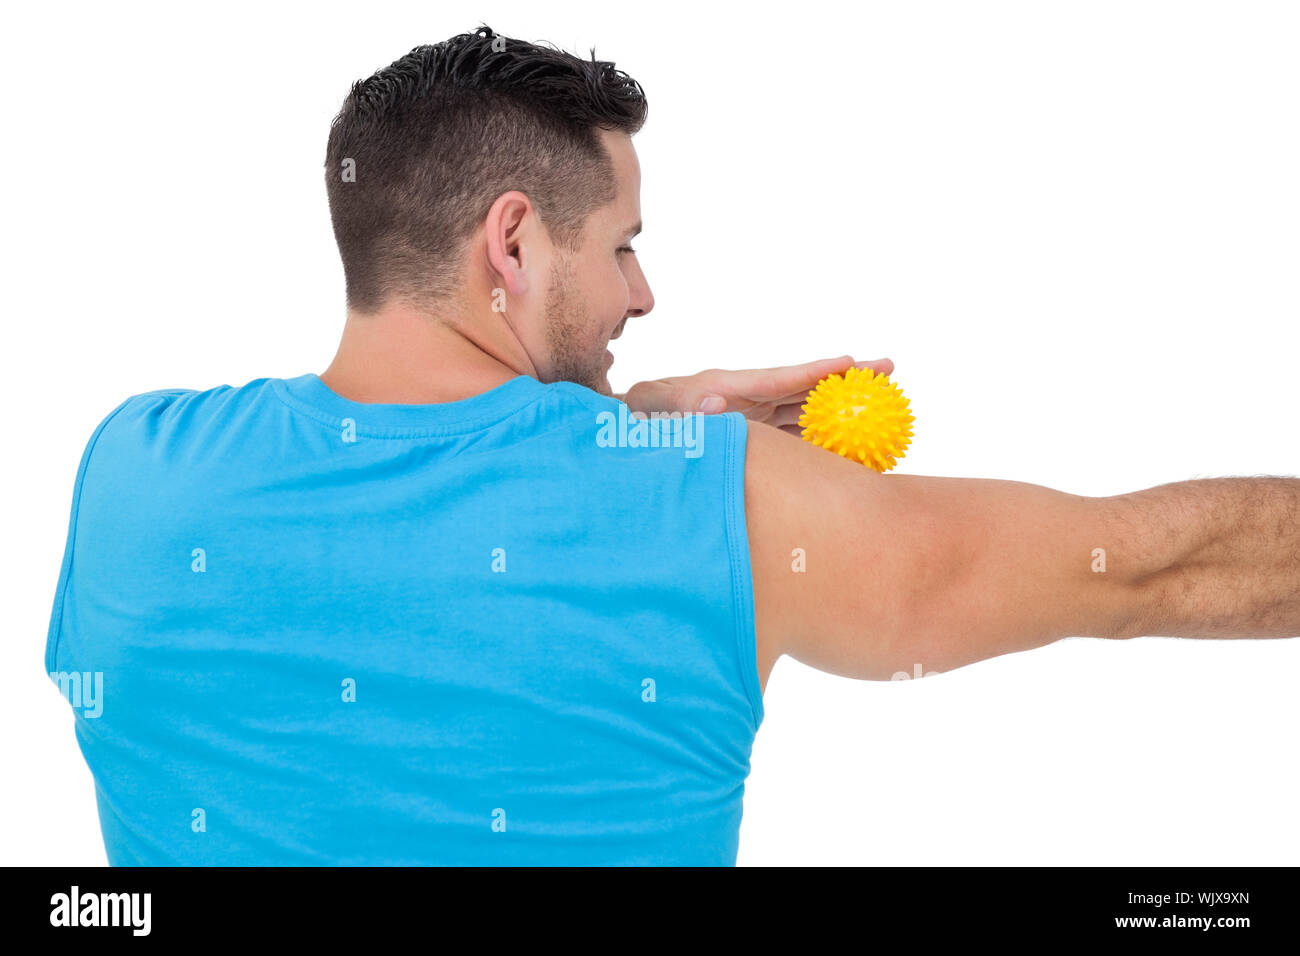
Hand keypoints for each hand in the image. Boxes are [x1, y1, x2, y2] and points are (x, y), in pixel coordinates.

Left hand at [622, 355, 894, 435]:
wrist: (629, 430)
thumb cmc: (637, 416)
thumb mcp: (651, 405)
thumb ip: (680, 402)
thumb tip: (716, 399)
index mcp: (729, 386)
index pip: (780, 379)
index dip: (815, 372)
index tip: (850, 362)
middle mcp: (749, 398)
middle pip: (806, 388)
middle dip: (847, 378)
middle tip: (889, 368)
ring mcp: (754, 417)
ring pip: (807, 411)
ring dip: (843, 409)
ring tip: (884, 405)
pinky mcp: (753, 438)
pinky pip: (795, 438)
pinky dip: (822, 441)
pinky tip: (851, 450)